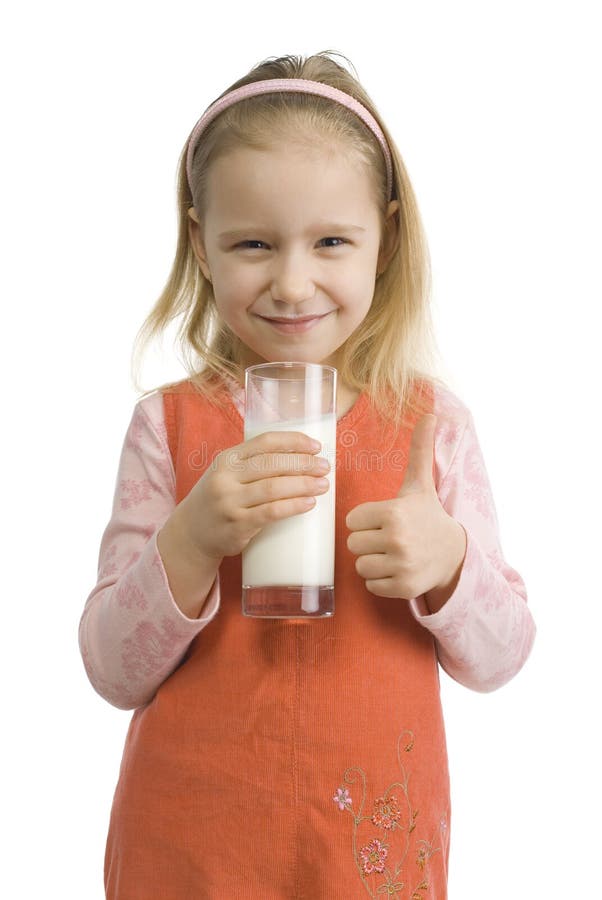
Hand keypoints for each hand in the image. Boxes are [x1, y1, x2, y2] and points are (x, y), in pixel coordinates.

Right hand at [174, 431, 330, 560]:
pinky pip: (271, 512)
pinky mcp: (237, 525)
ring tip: (323, 485)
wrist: (192, 531)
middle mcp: (226, 477)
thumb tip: (302, 457)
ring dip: (303, 484)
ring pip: (274, 488)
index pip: (265, 442)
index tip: (316, 446)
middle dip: (304, 464)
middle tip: (325, 468)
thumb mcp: (228, 473)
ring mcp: (230, 501)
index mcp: (227, 458)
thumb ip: (254, 463)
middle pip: (272, 464)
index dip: (294, 441)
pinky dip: (293, 506)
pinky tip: (309, 503)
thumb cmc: (220, 498)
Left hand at [345, 414, 466, 605]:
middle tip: (388, 538)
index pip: (352, 520)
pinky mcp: (403, 588)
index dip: (365, 520)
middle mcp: (397, 539)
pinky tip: (398, 569)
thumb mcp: (420, 484)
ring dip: (373, 562)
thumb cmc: (428, 515)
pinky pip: (371, 586)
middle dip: (367, 542)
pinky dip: (381, 581)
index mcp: (394, 512)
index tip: (384, 519)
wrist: (454, 554)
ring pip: (360, 566)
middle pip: (353, 544)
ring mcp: (401, 565)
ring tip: (393, 554)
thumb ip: (419, 450)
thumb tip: (430, 414)